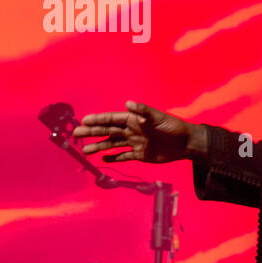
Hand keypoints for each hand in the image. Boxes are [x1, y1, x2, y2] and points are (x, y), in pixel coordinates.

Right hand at [72, 100, 202, 163]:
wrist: (186, 144)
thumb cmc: (173, 128)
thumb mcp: (158, 118)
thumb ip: (143, 111)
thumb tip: (128, 104)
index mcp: (134, 119)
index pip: (112, 119)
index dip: (98, 119)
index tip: (84, 120)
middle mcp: (132, 130)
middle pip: (108, 131)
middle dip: (92, 132)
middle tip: (76, 134)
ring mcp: (135, 142)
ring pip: (112, 144)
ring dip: (99, 147)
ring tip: (85, 151)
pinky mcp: (140, 154)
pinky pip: (124, 155)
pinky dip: (114, 157)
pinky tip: (103, 159)